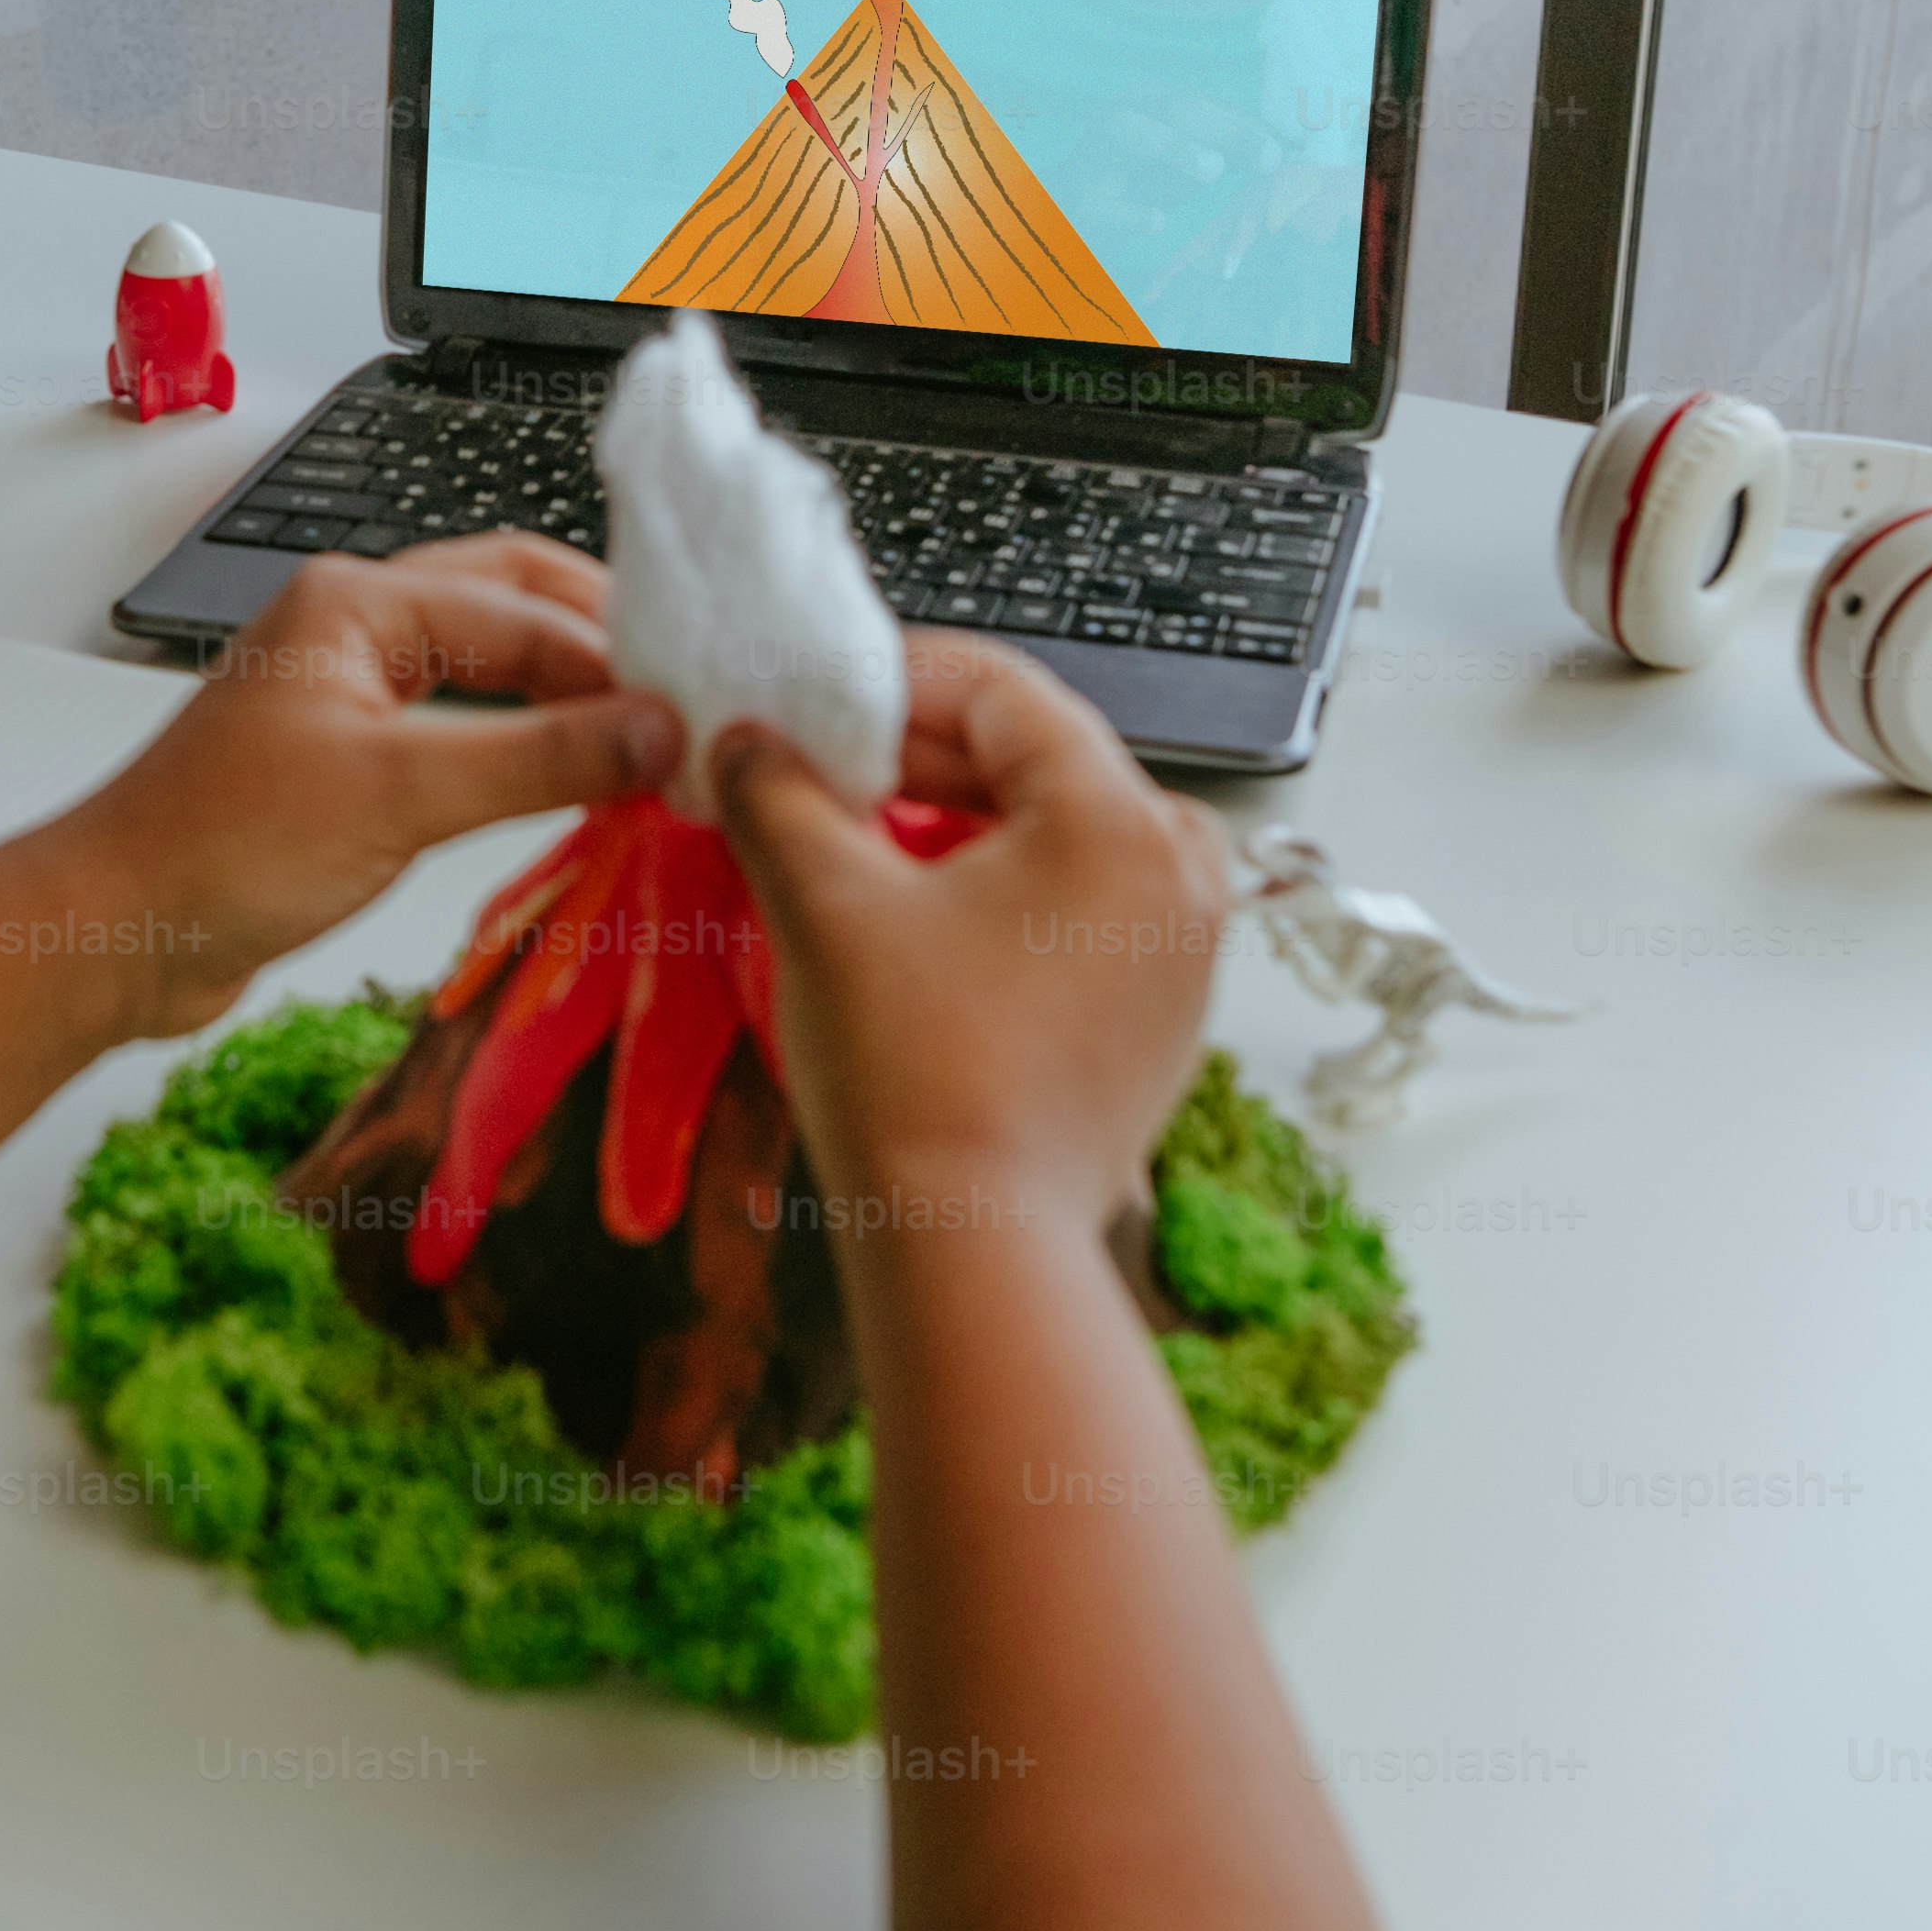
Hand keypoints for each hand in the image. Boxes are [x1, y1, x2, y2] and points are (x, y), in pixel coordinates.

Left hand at [35, 533, 678, 1042]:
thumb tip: (663, 733)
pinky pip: (463, 728)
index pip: (525, 610)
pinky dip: (526, 746)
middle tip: (690, 704)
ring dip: (567, 696)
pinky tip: (576, 785)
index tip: (699, 718)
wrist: (114, 932)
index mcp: (356, 602)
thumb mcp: (401, 796)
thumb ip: (540, 759)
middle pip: (512, 605)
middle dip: (603, 647)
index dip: (620, 663)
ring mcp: (349, 693)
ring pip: (489, 666)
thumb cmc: (225, 852)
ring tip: (652, 745)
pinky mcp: (349, 761)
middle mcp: (354, 627)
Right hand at [707, 631, 1234, 1239]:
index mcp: (1120, 818)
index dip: (894, 681)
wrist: (975, 1248)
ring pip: (1058, 835)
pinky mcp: (1160, 1017)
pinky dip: (1001, 896)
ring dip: (959, 826)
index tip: (815, 700)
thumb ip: (779, 793)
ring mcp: (1182, 949)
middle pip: (1038, 758)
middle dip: (920, 760)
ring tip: (858, 845)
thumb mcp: (825, 903)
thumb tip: (749, 741)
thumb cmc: (915, 1073)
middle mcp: (1179, 872)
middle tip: (817, 773)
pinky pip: (1078, 911)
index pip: (1002, 689)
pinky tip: (915, 922)